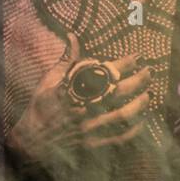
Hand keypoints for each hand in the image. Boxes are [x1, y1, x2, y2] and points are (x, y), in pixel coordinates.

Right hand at [9, 39, 153, 154]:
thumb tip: (73, 36)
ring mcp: (89, 128)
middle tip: (149, 72)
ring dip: (139, 104)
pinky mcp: (93, 144)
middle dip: (138, 80)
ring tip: (148, 95)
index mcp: (73, 89)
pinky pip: (119, 138)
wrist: (30, 141)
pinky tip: (142, 120)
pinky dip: (134, 130)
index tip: (136, 57)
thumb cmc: (41, 107)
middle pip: (118, 92)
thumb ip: (67, 59)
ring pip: (122, 116)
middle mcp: (84, 107)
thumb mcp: (49, 80)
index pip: (104, 73)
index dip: (123, 63)